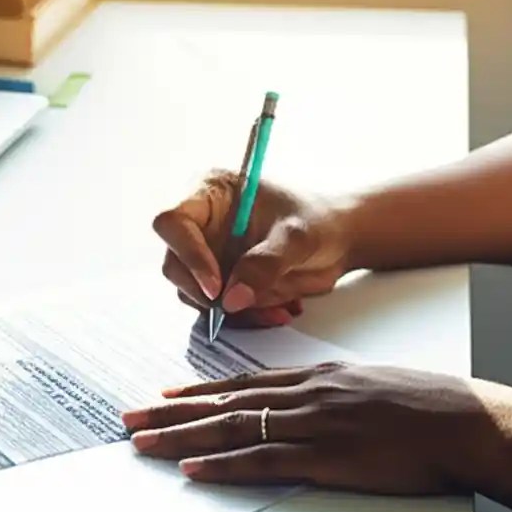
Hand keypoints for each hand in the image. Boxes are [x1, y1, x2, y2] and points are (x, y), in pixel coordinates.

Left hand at [121, 362, 491, 494]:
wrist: (467, 422)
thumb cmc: (431, 407)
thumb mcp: (375, 385)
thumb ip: (337, 392)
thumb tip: (312, 402)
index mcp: (319, 377)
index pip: (244, 383)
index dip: (199, 392)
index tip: (165, 395)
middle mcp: (307, 394)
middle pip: (225, 403)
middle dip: (172, 411)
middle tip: (129, 417)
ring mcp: (314, 424)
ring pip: (232, 429)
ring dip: (181, 437)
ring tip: (142, 441)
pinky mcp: (327, 457)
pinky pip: (262, 461)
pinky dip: (222, 465)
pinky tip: (193, 469)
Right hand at [152, 171, 352, 327]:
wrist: (338, 240)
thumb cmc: (319, 221)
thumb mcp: (298, 238)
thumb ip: (265, 265)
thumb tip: (230, 300)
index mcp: (211, 193)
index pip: (173, 221)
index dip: (188, 254)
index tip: (216, 286)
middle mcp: (201, 224)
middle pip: (175, 264)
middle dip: (207, 293)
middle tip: (240, 306)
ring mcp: (208, 255)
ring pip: (194, 294)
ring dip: (232, 311)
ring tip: (277, 307)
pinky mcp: (219, 281)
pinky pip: (217, 309)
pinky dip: (244, 318)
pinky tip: (278, 310)